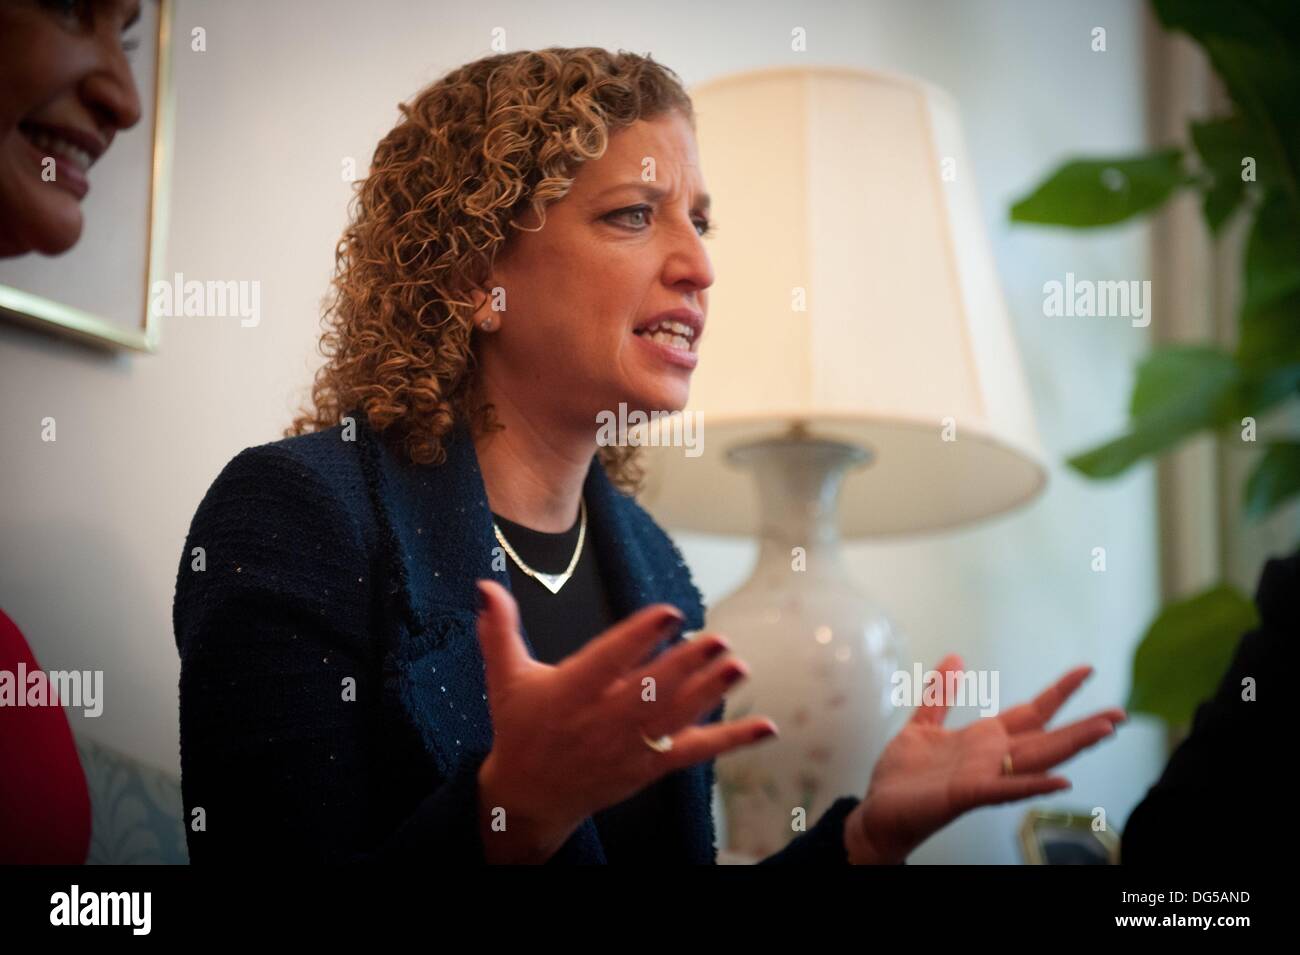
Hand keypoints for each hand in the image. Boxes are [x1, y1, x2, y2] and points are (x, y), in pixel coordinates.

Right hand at [473, 579, 776, 861]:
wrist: (529, 797)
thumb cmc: (520, 728)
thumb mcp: (505, 678)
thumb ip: (500, 630)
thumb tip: (485, 585)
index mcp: (569, 693)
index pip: (608, 661)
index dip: (639, 637)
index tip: (667, 613)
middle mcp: (602, 721)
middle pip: (650, 691)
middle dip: (686, 666)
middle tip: (718, 638)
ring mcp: (629, 747)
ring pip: (676, 717)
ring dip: (710, 692)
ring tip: (737, 665)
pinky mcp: (650, 767)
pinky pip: (694, 752)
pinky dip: (732, 741)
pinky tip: (766, 726)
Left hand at [844, 655, 1125, 864]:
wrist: (879, 810)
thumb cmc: (904, 776)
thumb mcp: (922, 725)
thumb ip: (941, 695)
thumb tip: (955, 657)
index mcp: (984, 740)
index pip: (1031, 712)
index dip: (1058, 692)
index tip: (1087, 670)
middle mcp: (992, 758)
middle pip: (1046, 737)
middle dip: (1083, 726)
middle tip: (1121, 713)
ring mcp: (984, 777)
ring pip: (1036, 760)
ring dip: (1070, 747)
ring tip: (1104, 732)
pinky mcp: (966, 794)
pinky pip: (1004, 789)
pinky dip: (1032, 785)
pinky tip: (1061, 782)